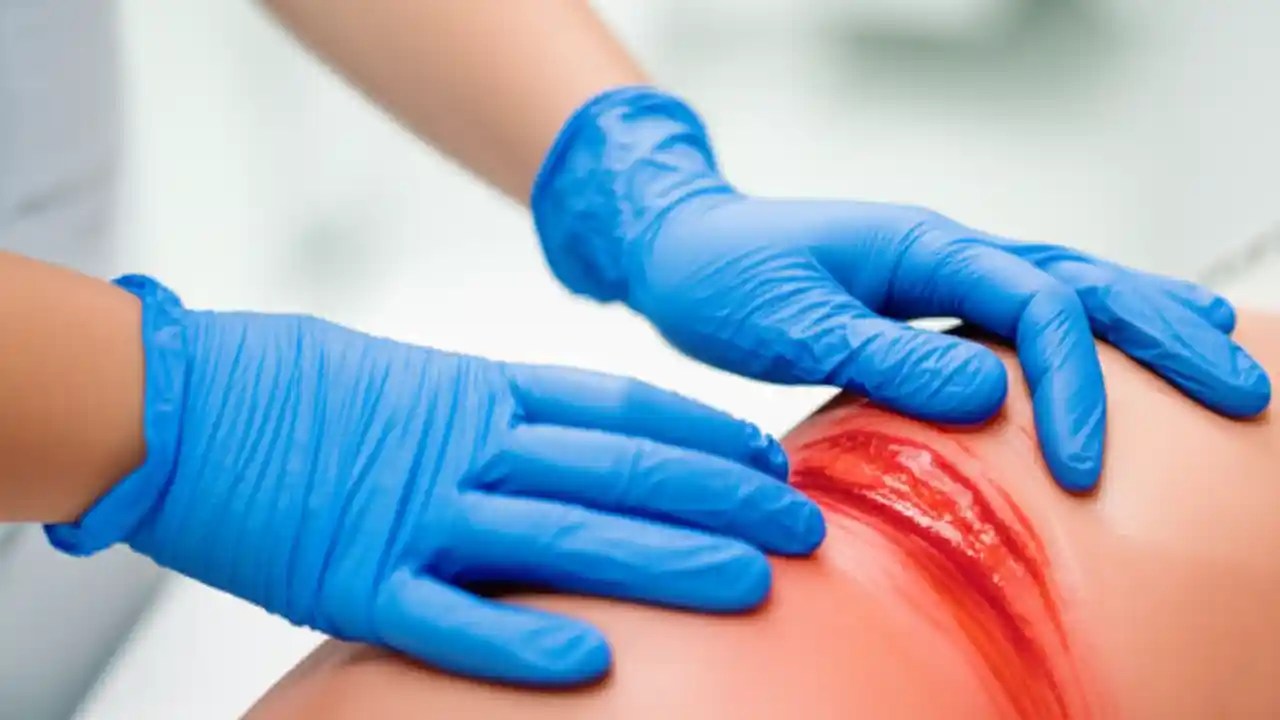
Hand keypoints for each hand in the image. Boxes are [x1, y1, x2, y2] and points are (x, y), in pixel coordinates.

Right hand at [46, 276, 822, 685]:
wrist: (176, 401)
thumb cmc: (291, 387)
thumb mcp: (410, 378)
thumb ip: (490, 411)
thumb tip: (564, 444)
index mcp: (477, 393)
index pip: (617, 409)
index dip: (699, 432)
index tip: (766, 454)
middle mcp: (465, 450)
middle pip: (617, 471)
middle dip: (717, 496)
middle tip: (801, 522)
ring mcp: (414, 515)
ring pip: (562, 540)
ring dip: (661, 561)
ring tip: (749, 580)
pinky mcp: (354, 582)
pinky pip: (449, 621)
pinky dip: (519, 646)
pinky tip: (594, 667)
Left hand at [532, 87, 1269, 491]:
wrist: (681, 251)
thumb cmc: (720, 280)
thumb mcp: (790, 321)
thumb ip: (886, 353)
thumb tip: (990, 394)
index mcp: (922, 245)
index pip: (1035, 306)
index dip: (1074, 387)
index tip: (1086, 473)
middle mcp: (946, 248)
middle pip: (1081, 280)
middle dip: (1163, 335)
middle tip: (1242, 387)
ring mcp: (940, 267)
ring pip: (1065, 283)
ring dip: (1141, 318)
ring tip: (1217, 346)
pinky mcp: (926, 295)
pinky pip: (1023, 306)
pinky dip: (1081, 326)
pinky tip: (1108, 344)